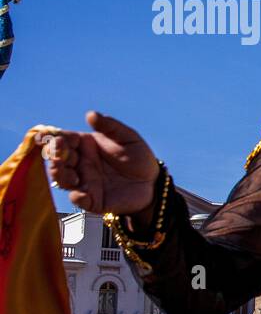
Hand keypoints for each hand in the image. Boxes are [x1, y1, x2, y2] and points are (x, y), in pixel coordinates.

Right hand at [42, 112, 158, 215]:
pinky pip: (80, 199)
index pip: (63, 140)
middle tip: (58, 153)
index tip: (57, 139)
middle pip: (58, 160)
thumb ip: (110, 126)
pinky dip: (77, 197)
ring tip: (64, 170)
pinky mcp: (93, 199)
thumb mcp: (127, 137)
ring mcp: (85, 181)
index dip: (56, 139)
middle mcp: (80, 163)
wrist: (153, 182)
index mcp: (84, 145)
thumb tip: (90, 114)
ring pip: (63, 179)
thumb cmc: (138, 157)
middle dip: (54, 156)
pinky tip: (80, 193)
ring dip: (59, 175)